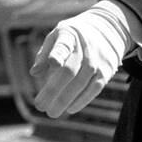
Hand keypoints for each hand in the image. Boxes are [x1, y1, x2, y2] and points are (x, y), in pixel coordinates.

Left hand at [30, 3, 132, 117]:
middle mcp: (84, 47)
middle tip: (39, 105)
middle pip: (69, 70)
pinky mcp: (106, 71)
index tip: (53, 63)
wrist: (107, 29)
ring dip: (65, 99)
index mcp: (68, 35)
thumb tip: (34, 73)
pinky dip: (82, 100)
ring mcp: (97, 60)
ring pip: (81, 82)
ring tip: (52, 112)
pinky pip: (94, 88)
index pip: (64, 45)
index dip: (59, 53)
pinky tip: (69, 108)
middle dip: (53, 89)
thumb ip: (44, 54)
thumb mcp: (56, 37)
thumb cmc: (73, 38)